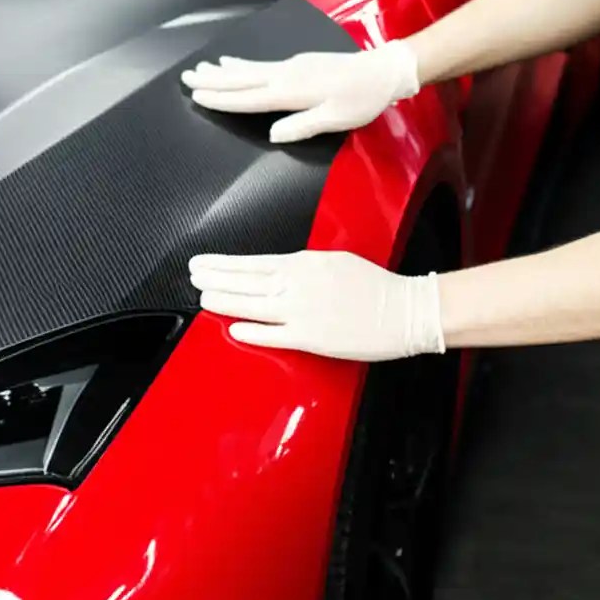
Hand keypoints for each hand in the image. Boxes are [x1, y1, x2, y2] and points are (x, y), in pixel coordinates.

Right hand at [179, 40, 419, 142]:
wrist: (383, 71)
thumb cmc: (362, 99)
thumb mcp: (337, 119)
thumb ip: (303, 126)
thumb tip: (274, 134)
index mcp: (292, 93)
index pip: (249, 98)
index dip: (222, 99)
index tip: (197, 97)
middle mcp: (286, 76)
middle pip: (242, 80)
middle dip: (213, 80)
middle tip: (186, 78)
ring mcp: (291, 67)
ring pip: (248, 70)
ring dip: (222, 70)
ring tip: (200, 69)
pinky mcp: (297, 63)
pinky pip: (260, 64)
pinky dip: (242, 64)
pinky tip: (232, 62)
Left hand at [188, 250, 444, 361]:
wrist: (406, 309)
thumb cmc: (376, 287)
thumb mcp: (335, 262)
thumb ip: (303, 268)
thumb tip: (278, 271)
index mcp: (304, 263)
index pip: (253, 262)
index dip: (225, 264)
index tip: (204, 262)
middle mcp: (299, 283)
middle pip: (247, 280)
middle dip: (216, 277)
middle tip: (193, 275)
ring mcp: (303, 310)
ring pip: (253, 304)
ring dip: (225, 300)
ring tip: (203, 297)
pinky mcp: (312, 337)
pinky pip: (275, 334)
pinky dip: (252, 330)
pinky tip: (232, 328)